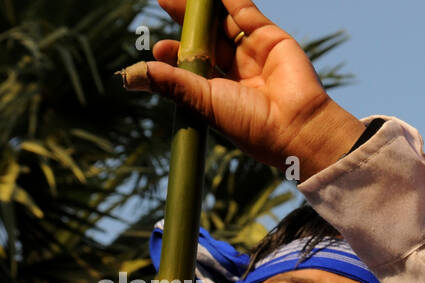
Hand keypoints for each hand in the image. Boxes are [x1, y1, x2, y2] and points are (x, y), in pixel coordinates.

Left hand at [120, 0, 364, 179]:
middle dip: (185, 20)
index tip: (160, 47)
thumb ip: (170, 82)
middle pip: (206, 38)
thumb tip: (127, 76)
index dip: (175, 51)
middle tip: (162, 0)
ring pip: (223, 21)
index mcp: (221, 92)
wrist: (297, 127)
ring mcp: (254, 53)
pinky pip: (245, 10)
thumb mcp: (203, 101)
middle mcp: (237, 72)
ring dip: (203, 5)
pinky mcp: (271, 37)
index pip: (193, 64)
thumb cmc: (250, 124)